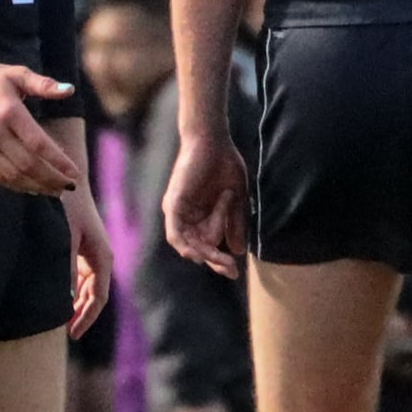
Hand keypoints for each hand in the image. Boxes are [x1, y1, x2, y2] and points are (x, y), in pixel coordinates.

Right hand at [0, 41, 80, 195]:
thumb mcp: (16, 74)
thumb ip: (43, 84)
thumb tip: (70, 90)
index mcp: (9, 111)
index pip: (38, 143)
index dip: (58, 161)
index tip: (75, 172)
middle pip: (28, 164)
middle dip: (52, 179)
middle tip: (69, 186)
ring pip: (13, 174)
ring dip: (36, 186)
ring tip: (55, 190)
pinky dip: (16, 185)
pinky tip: (31, 187)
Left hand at [64, 182, 112, 339]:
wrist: (64, 179)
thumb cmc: (65, 208)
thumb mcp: (64, 241)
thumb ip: (66, 270)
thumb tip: (66, 300)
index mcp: (102, 257)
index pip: (98, 298)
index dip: (86, 318)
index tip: (72, 335)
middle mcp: (101, 257)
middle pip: (95, 295)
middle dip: (82, 314)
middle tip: (65, 333)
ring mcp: (92, 252)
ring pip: (88, 287)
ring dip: (77, 303)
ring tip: (59, 320)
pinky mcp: (82, 247)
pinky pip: (81, 276)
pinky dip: (72, 289)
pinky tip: (57, 296)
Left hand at [163, 134, 249, 278]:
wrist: (214, 141)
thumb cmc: (225, 165)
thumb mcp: (236, 199)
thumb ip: (234, 223)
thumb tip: (237, 251)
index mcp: (203, 217)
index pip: (208, 246)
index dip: (219, 260)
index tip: (234, 271)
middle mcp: (188, 217)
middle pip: (198, 248)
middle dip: (214, 260)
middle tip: (231, 269)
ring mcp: (179, 211)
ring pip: (187, 243)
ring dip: (203, 254)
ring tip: (220, 261)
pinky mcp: (173, 204)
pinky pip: (174, 231)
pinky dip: (183, 244)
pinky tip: (195, 253)